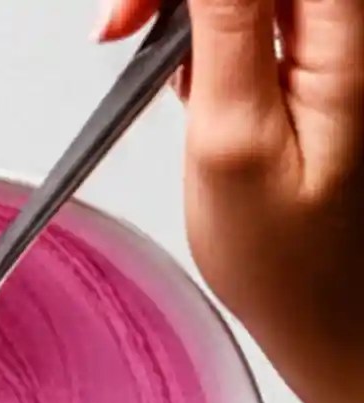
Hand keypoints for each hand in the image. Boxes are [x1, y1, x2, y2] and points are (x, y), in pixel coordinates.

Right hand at [97, 0, 363, 402]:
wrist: (328, 312)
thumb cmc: (290, 257)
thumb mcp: (234, 139)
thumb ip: (223, 28)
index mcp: (350, 41)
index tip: (136, 5)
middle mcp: (347, 33)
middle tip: (121, 22)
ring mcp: (328, 47)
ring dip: (179, 0)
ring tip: (134, 42)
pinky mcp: (306, 60)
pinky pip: (246, 12)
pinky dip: (196, 25)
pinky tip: (178, 66)